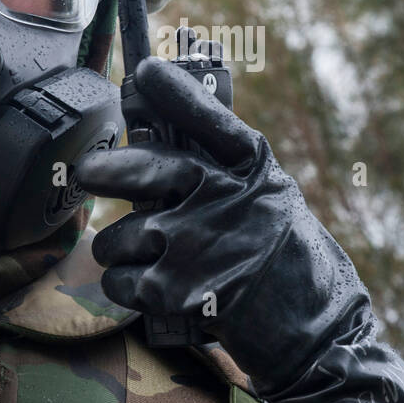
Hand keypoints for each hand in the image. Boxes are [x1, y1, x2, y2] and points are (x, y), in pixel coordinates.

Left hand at [74, 56, 403, 402]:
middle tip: (89, 172)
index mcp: (251, 168)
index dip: (170, 90)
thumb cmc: (287, 260)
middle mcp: (222, 197)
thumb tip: (161, 136)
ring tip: (141, 256)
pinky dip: (125, 287)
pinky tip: (147, 288)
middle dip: (103, 170)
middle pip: (140, 168)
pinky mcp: (177, 291)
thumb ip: (226, 169)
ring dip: (119, 249)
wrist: (315, 330)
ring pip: (119, 235)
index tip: (145, 72)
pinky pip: (120, 280)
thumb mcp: (270, 196)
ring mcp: (196, 243)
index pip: (206, 116)